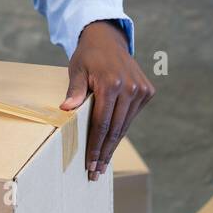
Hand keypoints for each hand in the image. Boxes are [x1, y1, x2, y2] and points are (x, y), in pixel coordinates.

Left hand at [61, 20, 154, 180]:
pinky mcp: (147, 91)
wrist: (108, 39)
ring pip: (125, 126)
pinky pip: (131, 117)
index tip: (90, 164)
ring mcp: (141, 90)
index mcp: (112, 83)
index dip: (96, 147)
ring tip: (103, 164)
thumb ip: (74, 91)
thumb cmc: (88, 56)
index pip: (102, 124)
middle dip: (104, 153)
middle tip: (96, 172)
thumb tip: (66, 110)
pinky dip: (121, 130)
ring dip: (113, 146)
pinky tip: (111, 144)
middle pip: (115, 129)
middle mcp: (130, 88)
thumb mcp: (77, 70)